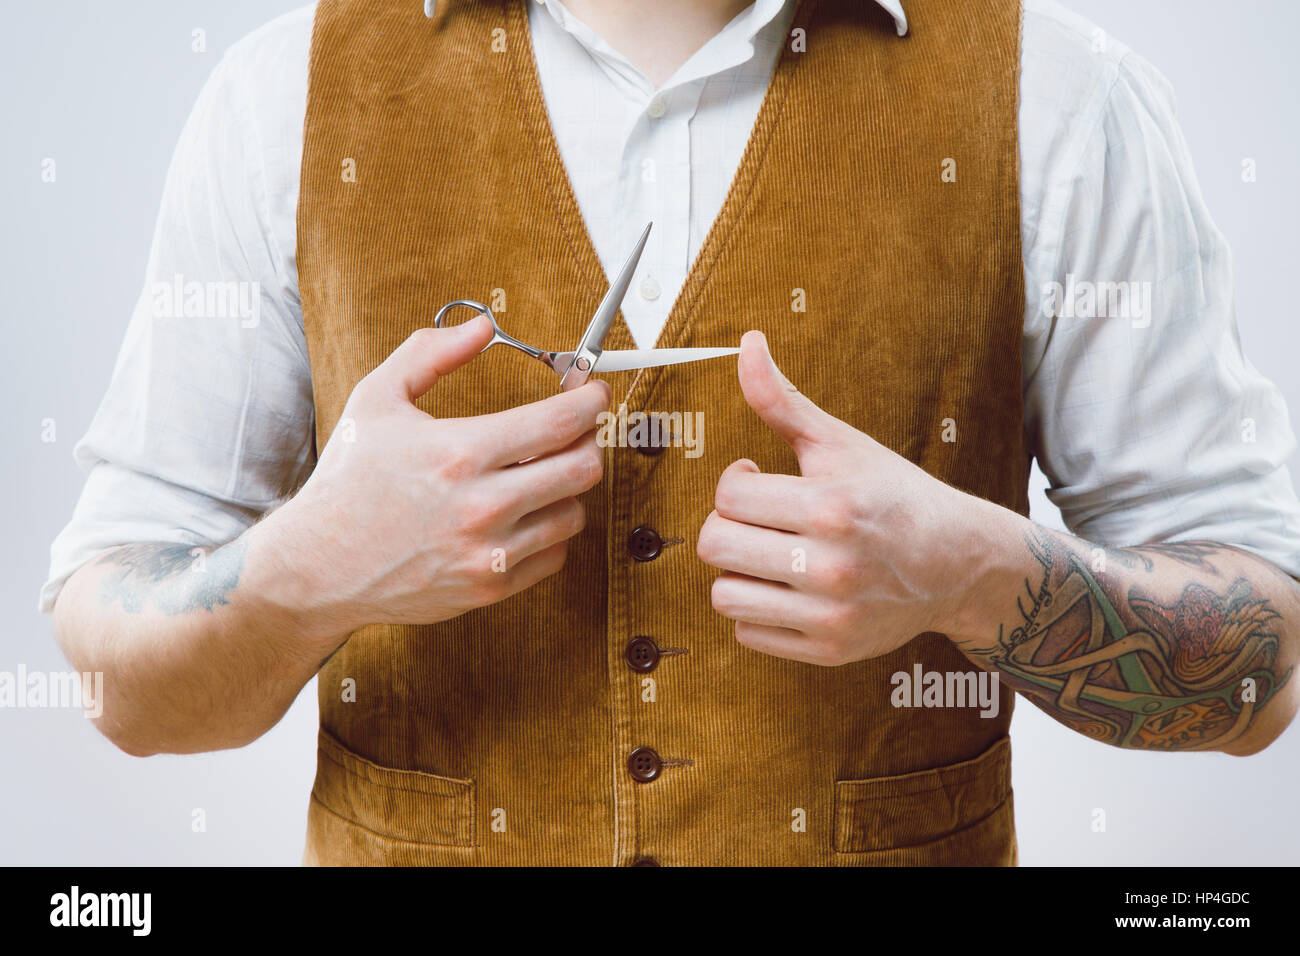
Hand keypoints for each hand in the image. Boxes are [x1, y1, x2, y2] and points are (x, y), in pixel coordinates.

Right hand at [260, 316, 609, 638]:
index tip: (594, 394)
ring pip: (574, 514)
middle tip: (577, 431)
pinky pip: (554, 555)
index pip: (558, 422)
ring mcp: (489, 552)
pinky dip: (550, 531)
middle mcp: (482, 506)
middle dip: (589, 441)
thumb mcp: (376, 399)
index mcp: (460, 452)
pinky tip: (524, 514)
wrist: (319, 565)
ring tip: (541, 474)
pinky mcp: (490, 587)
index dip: (590, 402)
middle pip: (582, 469)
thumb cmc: (348, 480)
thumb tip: (482, 328)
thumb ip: (430, 354)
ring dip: (567, 488)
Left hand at [696, 331, 990, 664]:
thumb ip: (782, 400)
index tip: (757, 481)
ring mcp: (831, 615)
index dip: (735, 484)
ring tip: (768, 555)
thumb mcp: (841, 443)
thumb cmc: (893, 496)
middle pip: (717, 546)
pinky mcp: (830, 651)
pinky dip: (757, 612)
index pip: (729, 498)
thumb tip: (746, 343)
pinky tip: (785, 587)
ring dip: (738, 572)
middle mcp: (831, 566)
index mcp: (832, 507)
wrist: (959, 563)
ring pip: (725, 596)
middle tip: (757, 520)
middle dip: (728, 526)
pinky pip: (748, 634)